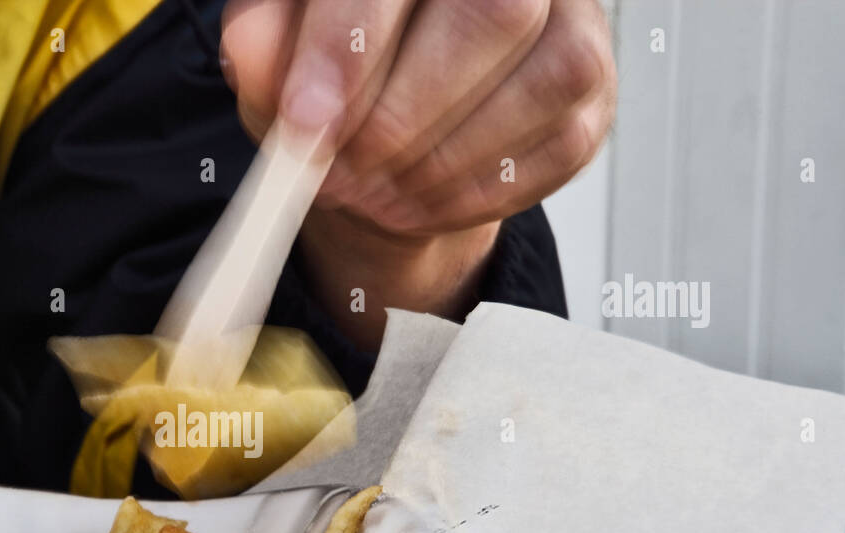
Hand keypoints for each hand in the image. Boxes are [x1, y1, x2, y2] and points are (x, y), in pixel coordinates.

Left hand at [221, 0, 615, 336]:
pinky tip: (417, 203)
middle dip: (403, 115)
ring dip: (440, 164)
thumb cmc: (339, 65)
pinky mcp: (594, 92)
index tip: (308, 123)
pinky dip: (475, 195)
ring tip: (372, 196)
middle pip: (494, 13)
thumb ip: (262, 46)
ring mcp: (574, 18)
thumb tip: (250, 56)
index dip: (352, 44)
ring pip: (542, 80)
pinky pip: (560, 148)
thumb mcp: (278, 49)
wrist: (392, 119)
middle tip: (341, 173)